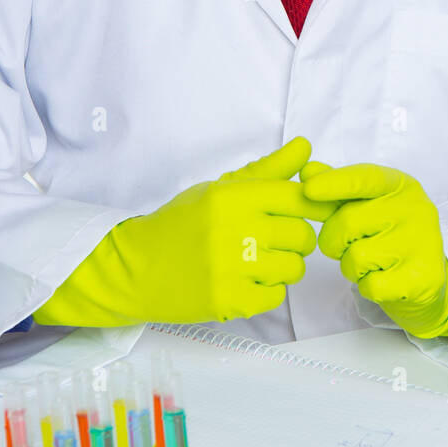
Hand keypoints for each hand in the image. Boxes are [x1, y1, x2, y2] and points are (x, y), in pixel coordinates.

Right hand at [35, 137, 338, 326]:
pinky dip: (268, 290)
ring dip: (285, 266)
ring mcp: (231, 269)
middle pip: (302, 236)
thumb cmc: (181, 222)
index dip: (313, 205)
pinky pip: (276, 296)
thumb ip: (268, 170)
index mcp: (234, 197)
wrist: (134, 267)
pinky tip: (248, 280)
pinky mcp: (227, 301)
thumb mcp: (220, 187)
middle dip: (298, 239)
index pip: (298, 197)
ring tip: (262, 260)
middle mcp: (234, 230)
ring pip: (294, 268)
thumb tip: (305, 145)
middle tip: (279, 239)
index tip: (310, 212)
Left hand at [300, 162, 447, 339]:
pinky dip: (367, 286)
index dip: (335, 182)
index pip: (365, 177)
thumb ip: (338, 188)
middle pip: (348, 221)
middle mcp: (416, 208)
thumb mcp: (367, 205)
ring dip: (351, 266)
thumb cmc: (388, 235)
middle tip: (348, 245)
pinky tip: (383, 279)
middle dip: (334, 240)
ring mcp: (423, 243)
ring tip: (370, 262)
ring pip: (356, 257)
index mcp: (401, 185)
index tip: (309, 188)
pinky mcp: (422, 278)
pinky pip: (371, 285)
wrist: (424, 279)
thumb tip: (308, 171)